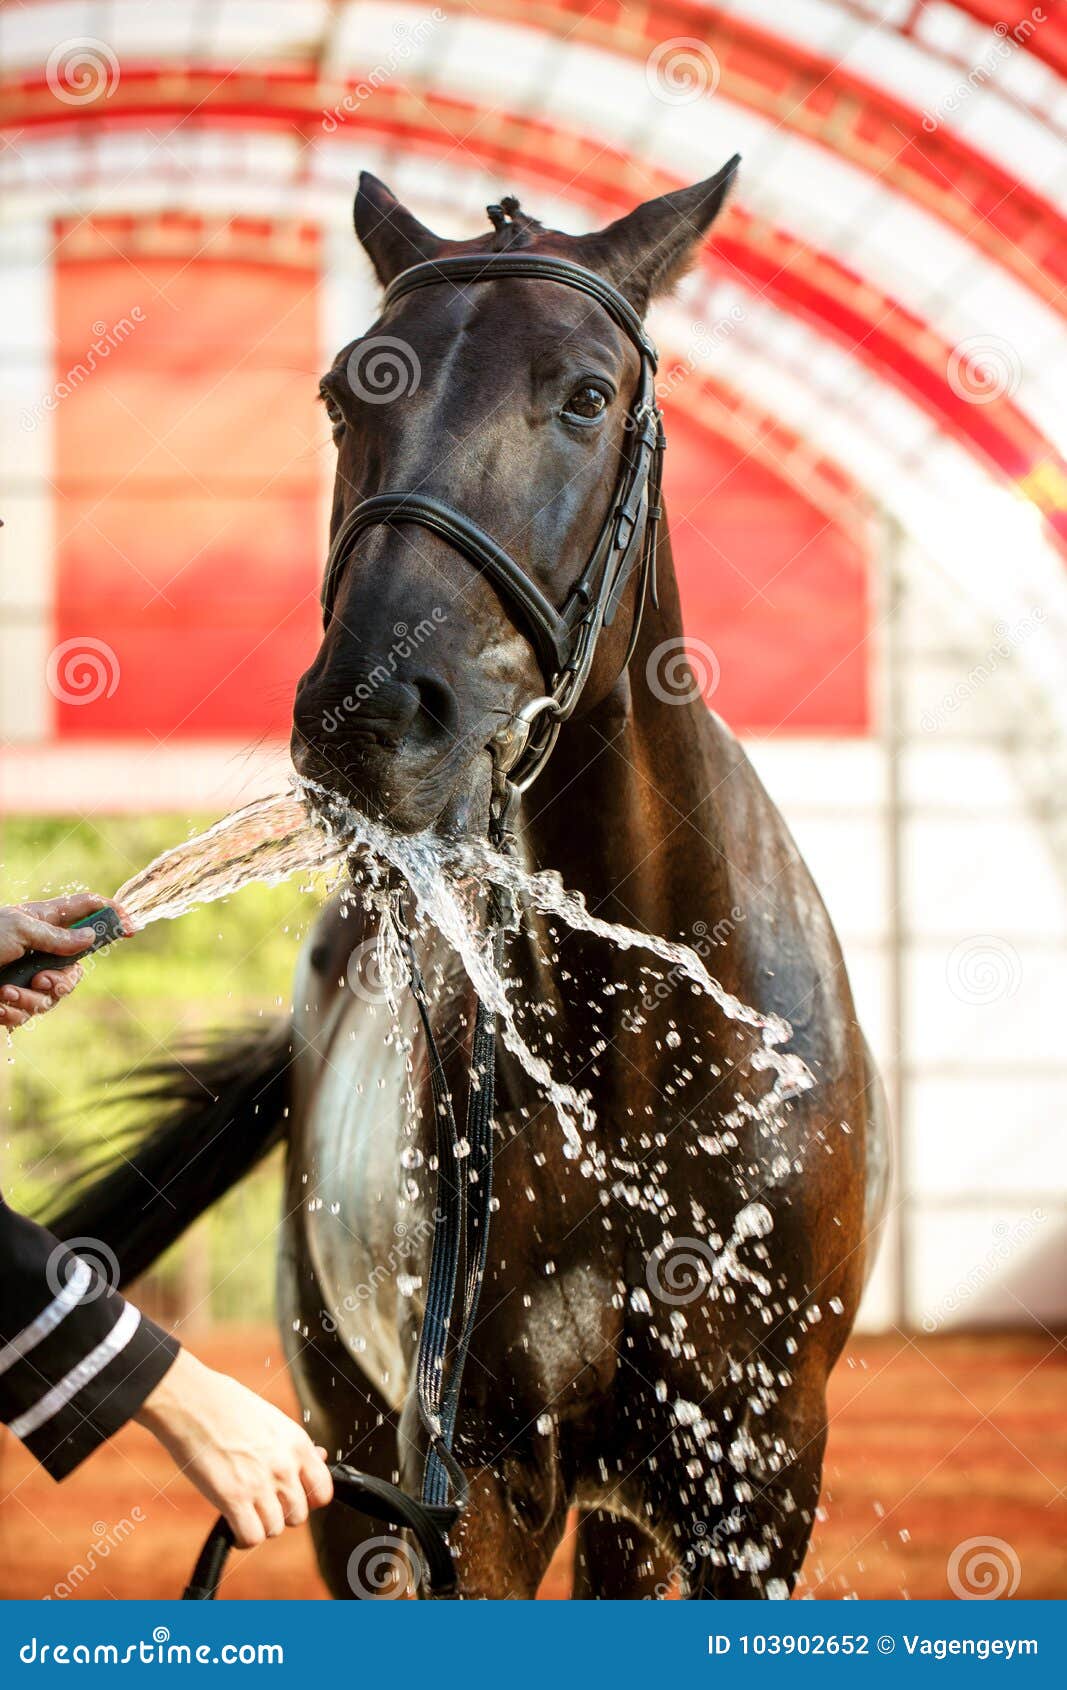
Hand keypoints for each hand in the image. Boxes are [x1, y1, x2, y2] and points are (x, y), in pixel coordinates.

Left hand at [0, 895, 121, 1026]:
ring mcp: (31, 974)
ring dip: (32, 999)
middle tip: (40, 981)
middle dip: (62, 982)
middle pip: (76, 968)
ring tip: (7, 993)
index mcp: (46, 921)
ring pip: (55, 995)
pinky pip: (31, 1013)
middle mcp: (44, 948)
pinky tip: (0, 1005)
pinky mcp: (18, 997)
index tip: (131, 929)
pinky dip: (15, 1012)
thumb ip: (57, 936)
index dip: (112, 915)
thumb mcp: (20, 929)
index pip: (88, 909)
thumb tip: (91, 936)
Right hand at [136, 1349, 332, 1547]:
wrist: (192, 1400)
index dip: (309, 1500)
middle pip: (298, 1516)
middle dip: (280, 1514)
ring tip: (245, 1511)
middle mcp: (284, 1465)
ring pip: (275, 1530)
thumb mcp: (273, 1420)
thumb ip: (294, 1446)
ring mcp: (260, 1484)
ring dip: (260, 1525)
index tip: (293, 1498)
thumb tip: (320, 1458)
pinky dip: (242, 1538)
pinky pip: (251, 1537)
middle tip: (261, 1503)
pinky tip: (234, 1526)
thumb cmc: (227, 1406)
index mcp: (297, 1443)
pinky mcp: (233, 1498)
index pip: (323, 1491)